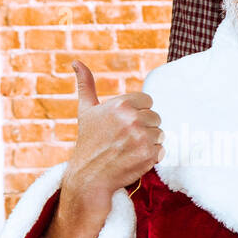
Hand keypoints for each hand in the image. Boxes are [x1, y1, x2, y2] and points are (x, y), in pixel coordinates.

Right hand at [59, 60, 164, 211]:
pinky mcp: (149, 155)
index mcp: (121, 104)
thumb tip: (75, 62)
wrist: (89, 176)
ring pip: (160, 134)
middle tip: (125, 139)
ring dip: (148, 142)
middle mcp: (132, 119)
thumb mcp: (86, 110)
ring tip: (129, 149)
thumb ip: (85, 84)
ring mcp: (142, 138)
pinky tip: (134, 158)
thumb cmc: (89, 141)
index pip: (147, 101)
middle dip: (143, 127)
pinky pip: (161, 150)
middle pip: (155, 117)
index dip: (137, 112)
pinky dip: (151, 156)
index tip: (124, 124)